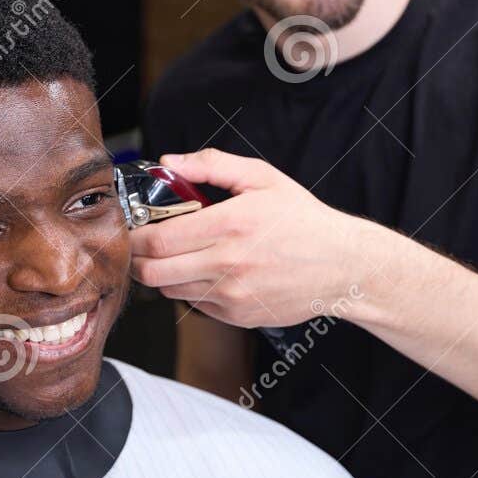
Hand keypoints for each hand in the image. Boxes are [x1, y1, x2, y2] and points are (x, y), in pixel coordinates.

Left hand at [129, 148, 371, 328]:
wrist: (342, 265)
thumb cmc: (302, 220)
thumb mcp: (261, 178)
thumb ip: (212, 165)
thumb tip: (170, 162)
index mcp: (228, 225)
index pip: (156, 240)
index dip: (135, 235)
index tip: (135, 227)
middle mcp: (226, 264)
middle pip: (152, 272)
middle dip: (138, 258)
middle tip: (144, 244)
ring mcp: (231, 294)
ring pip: (169, 290)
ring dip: (163, 273)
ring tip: (179, 254)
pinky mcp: (237, 315)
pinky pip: (195, 303)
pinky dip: (191, 288)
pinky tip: (208, 270)